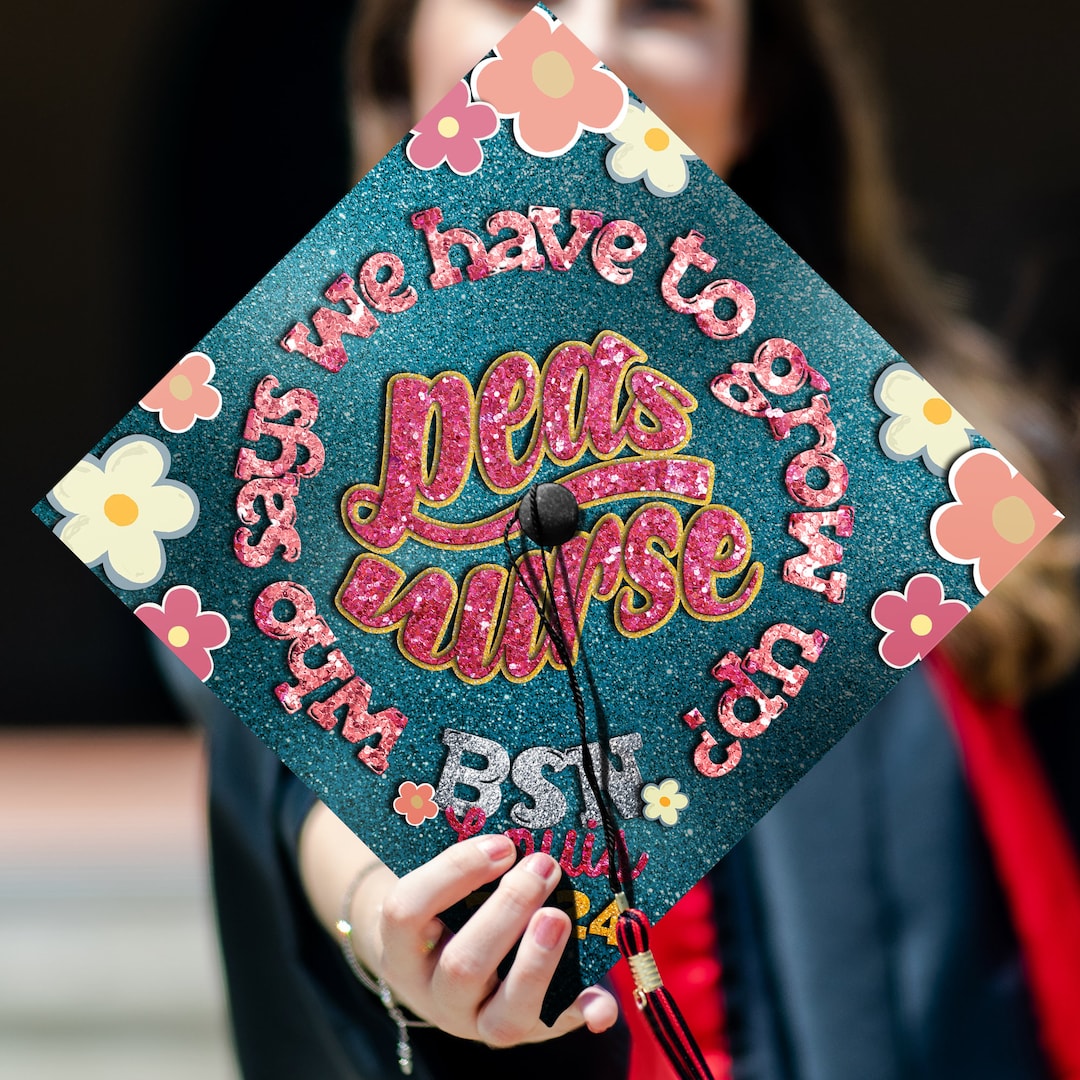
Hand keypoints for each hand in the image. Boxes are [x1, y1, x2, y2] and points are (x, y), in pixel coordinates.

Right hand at [299, 803, 617, 1046]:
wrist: (437, 970)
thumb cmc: (442, 905)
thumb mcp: (434, 884)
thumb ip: (459, 858)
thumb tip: (506, 824)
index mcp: (402, 947)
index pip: (409, 911)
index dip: (454, 874)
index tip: (500, 843)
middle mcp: (434, 993)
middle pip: (464, 965)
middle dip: (508, 912)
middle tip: (543, 865)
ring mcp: (478, 1022)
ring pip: (505, 1015)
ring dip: (539, 961)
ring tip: (561, 915)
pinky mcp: (523, 1032)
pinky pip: (553, 1032)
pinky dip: (579, 1015)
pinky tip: (602, 1002)